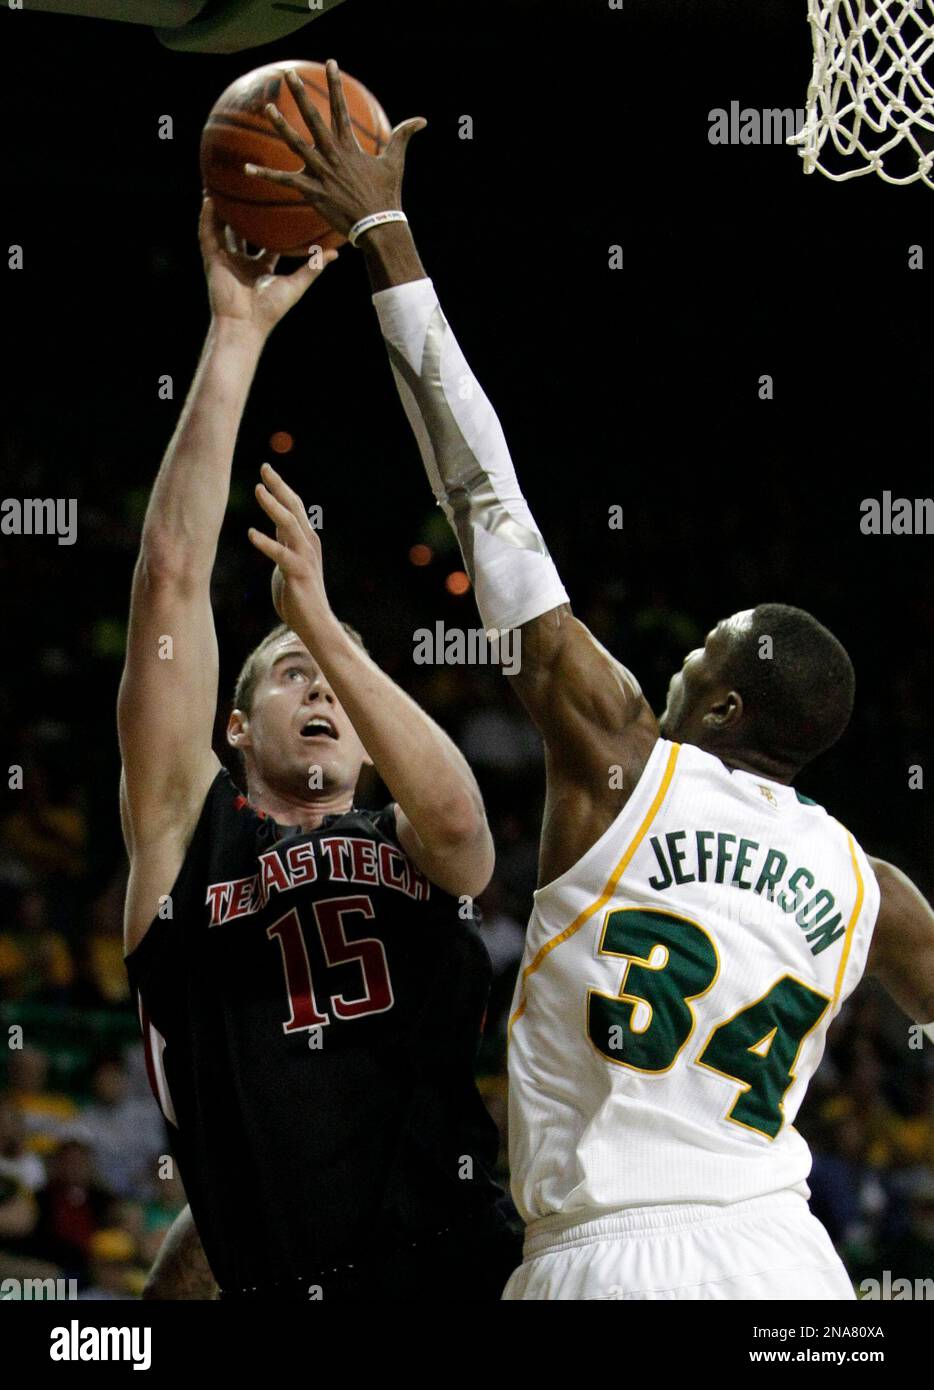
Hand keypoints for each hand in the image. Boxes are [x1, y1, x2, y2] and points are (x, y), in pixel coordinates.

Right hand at [199, 195, 337, 338]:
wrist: (247, 325)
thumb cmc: (271, 310)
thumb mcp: (296, 284)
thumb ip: (313, 268)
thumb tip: (335, 253)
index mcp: (259, 266)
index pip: (263, 239)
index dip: (266, 223)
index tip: (272, 202)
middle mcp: (241, 260)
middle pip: (239, 229)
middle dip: (240, 210)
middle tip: (244, 187)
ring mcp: (226, 259)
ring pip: (220, 227)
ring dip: (219, 207)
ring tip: (219, 183)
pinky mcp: (213, 260)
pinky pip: (207, 234)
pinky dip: (207, 217)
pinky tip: (210, 199)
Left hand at [244, 58, 425, 238]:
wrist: (377, 225)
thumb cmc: (386, 195)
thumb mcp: (395, 162)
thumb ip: (403, 137)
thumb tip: (421, 120)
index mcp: (350, 146)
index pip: (340, 108)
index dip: (336, 84)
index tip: (330, 64)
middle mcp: (332, 154)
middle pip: (312, 118)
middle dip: (300, 94)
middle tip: (288, 75)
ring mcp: (320, 172)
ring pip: (295, 143)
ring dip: (280, 126)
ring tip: (267, 109)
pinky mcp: (311, 190)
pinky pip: (284, 180)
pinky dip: (265, 175)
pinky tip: (247, 168)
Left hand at [248, 463, 332, 636]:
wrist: (314, 623)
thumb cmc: (298, 596)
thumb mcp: (288, 562)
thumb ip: (284, 544)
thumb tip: (275, 527)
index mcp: (305, 540)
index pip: (294, 507)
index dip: (281, 487)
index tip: (267, 470)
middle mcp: (308, 544)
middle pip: (294, 508)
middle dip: (279, 487)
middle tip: (264, 468)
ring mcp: (305, 557)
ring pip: (290, 525)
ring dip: (274, 506)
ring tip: (258, 490)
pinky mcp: (299, 573)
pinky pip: (281, 554)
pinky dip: (267, 543)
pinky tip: (251, 533)